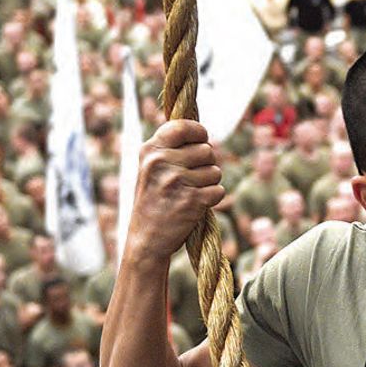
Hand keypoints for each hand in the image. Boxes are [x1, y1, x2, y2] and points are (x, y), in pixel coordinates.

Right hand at [128, 121, 224, 261]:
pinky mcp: (192, 200)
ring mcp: (177, 181)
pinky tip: (196, 205)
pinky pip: (219, 191)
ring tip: (190, 193)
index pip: (183, 126)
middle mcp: (161, 162)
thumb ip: (171, 149)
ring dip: (209, 183)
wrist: (146, 239)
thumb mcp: (151, 168)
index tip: (201, 140)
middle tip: (191, 179)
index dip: (199, 133)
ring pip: (216, 171)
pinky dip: (212, 199)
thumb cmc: (154, 201)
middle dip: (206, 164)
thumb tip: (203, 135)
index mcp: (150, 151)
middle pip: (207, 150)